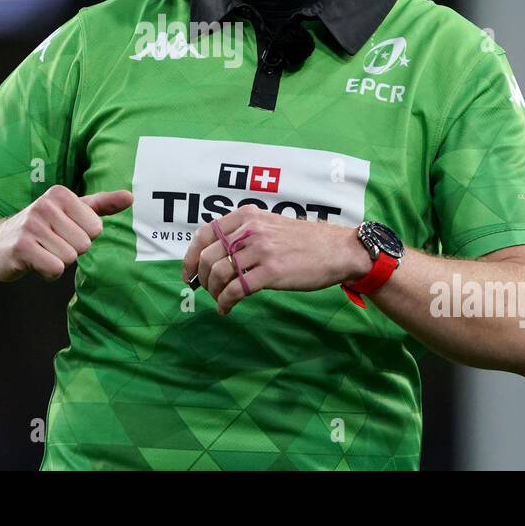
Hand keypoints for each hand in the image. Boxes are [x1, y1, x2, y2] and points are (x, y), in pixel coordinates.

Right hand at [0, 185, 132, 282]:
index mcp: (60, 194)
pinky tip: (34, 263)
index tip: (62, 233)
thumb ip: (101, 204)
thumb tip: (130, 197)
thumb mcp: (70, 212)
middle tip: (50, 245)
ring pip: (70, 258)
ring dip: (57, 262)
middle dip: (70, 251)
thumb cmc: (39, 229)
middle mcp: (45, 205)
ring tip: (41, 253)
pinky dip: (48, 273)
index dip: (82, 237)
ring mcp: (31, 226)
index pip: (96, 228)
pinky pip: (55, 269)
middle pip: (84, 244)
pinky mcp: (21, 247)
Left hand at [181, 205, 369, 314]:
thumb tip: (214, 255)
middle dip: (201, 278)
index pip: (205, 234)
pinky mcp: (270, 272)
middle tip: (206, 291)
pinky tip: (227, 309)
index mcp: (247, 216)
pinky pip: (235, 290)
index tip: (187, 273)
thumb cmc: (303, 241)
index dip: (190, 256)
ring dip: (213, 292)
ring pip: (218, 274)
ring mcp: (260, 250)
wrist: (337, 250)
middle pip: (207, 257)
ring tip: (219, 300)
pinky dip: (225, 302)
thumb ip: (243, 233)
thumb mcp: (270, 225)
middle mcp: (250, 230)